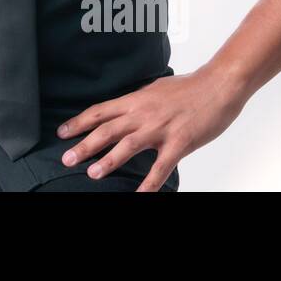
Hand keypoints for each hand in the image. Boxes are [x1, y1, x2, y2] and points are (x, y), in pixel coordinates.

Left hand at [55, 67, 248, 191]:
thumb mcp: (154, 89)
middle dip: (84, 145)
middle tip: (66, 159)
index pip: (100, 111)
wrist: (219, 85)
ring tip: (92, 174)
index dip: (79, 122)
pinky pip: (161, 166)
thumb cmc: (189, 88)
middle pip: (107, 130)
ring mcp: (161, 129)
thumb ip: (137, 101)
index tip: (62, 133)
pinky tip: (139, 195)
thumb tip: (123, 109)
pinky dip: (149, 183)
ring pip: (127, 146)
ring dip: (108, 161)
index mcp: (136, 100)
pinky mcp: (179, 142)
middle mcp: (143, 114)